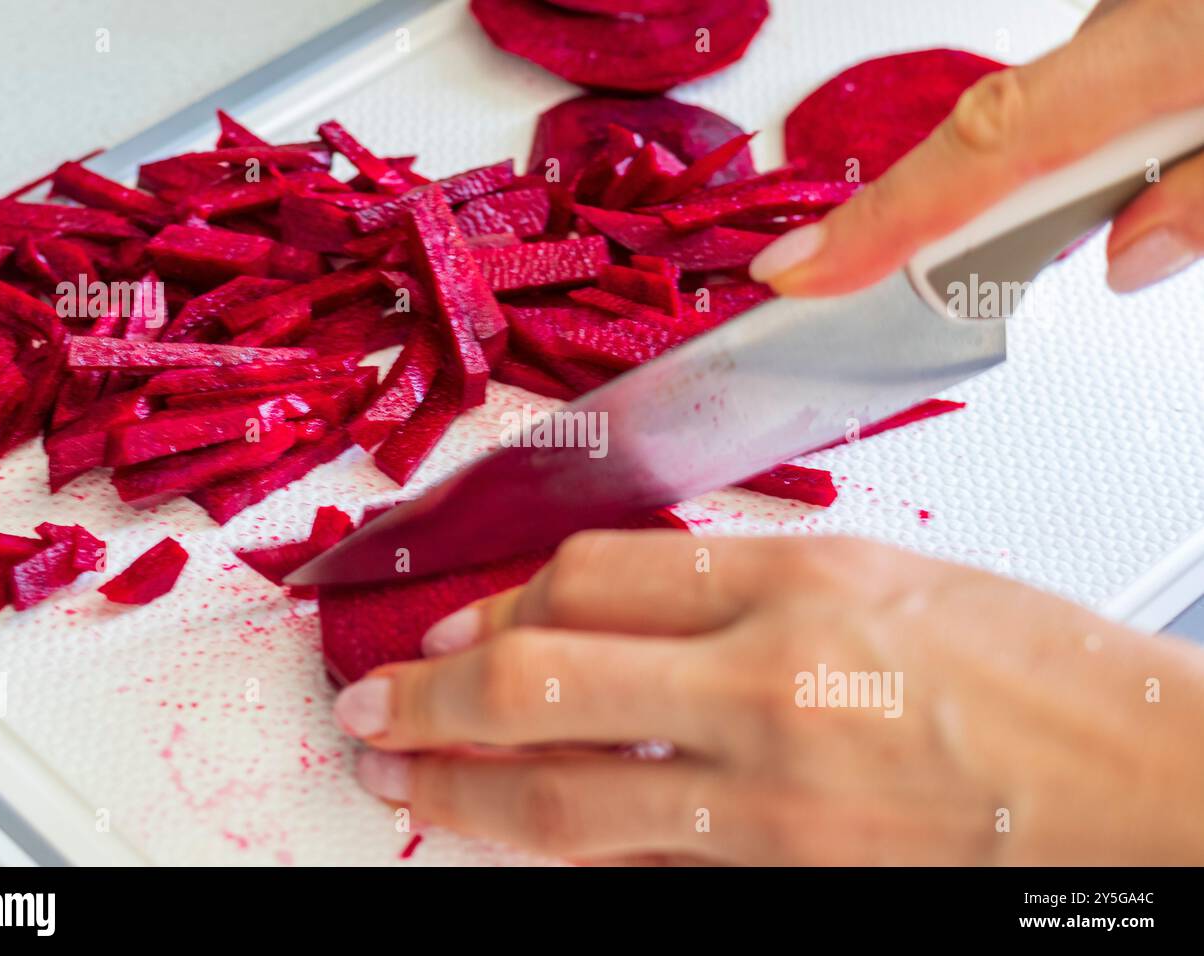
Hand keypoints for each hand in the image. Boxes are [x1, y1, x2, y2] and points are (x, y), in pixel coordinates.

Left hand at [334, 532, 1203, 863]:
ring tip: (394, 782)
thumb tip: (610, 598)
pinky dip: (566, 855)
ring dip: (459, 793)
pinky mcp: (787, 887)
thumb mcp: (884, 577)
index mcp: (795, 582)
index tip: (457, 619)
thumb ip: (739, 581)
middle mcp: (768, 688)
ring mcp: (773, 806)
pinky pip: (640, 872)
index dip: (500, 597)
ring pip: (564, 802)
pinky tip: (522, 841)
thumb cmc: (1040, 673)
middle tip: (366, 705)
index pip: (590, 576)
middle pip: (539, 680)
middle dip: (424, 697)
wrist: (1151, 791)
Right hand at [750, 0, 1203, 295]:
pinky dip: (1119, 132)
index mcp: (1162, 50)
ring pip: (1071, 113)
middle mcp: (1136, 20)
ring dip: (1095, 171)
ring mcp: (1138, 11)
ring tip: (1154, 185)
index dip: (879, 220)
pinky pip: (1109, 82)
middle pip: (1014, 134)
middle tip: (996, 251)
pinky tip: (1176, 143)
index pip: (987, 153)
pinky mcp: (1147, 16)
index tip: (795, 273)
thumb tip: (1126, 259)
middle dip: (1003, 211)